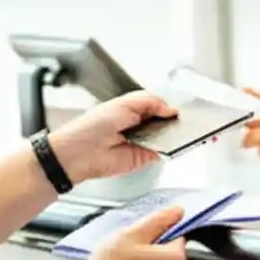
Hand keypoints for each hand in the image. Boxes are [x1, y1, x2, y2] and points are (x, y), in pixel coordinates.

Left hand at [47, 92, 175, 183]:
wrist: (80, 154)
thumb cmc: (91, 127)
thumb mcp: (122, 104)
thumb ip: (149, 101)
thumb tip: (169, 108)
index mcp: (130, 109)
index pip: (156, 105)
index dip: (166, 106)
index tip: (177, 109)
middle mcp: (137, 125)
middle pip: (163, 120)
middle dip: (171, 120)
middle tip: (178, 120)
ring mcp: (141, 142)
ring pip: (165, 136)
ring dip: (173, 133)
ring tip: (178, 130)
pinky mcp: (143, 157)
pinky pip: (162, 152)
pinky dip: (170, 148)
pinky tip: (173, 142)